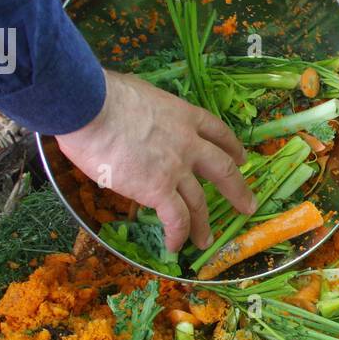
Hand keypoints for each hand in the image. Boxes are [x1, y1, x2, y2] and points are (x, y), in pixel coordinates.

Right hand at [56, 70, 255, 252]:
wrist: (91, 108)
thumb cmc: (104, 95)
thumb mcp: (141, 92)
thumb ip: (150, 110)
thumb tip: (136, 113)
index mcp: (184, 116)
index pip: (217, 133)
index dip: (232, 148)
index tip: (241, 159)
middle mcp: (188, 144)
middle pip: (222, 170)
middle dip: (237, 190)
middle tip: (247, 205)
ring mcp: (176, 169)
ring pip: (199, 202)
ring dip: (203, 224)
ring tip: (206, 240)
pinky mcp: (158, 190)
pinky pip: (175, 219)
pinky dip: (178, 235)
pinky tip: (176, 246)